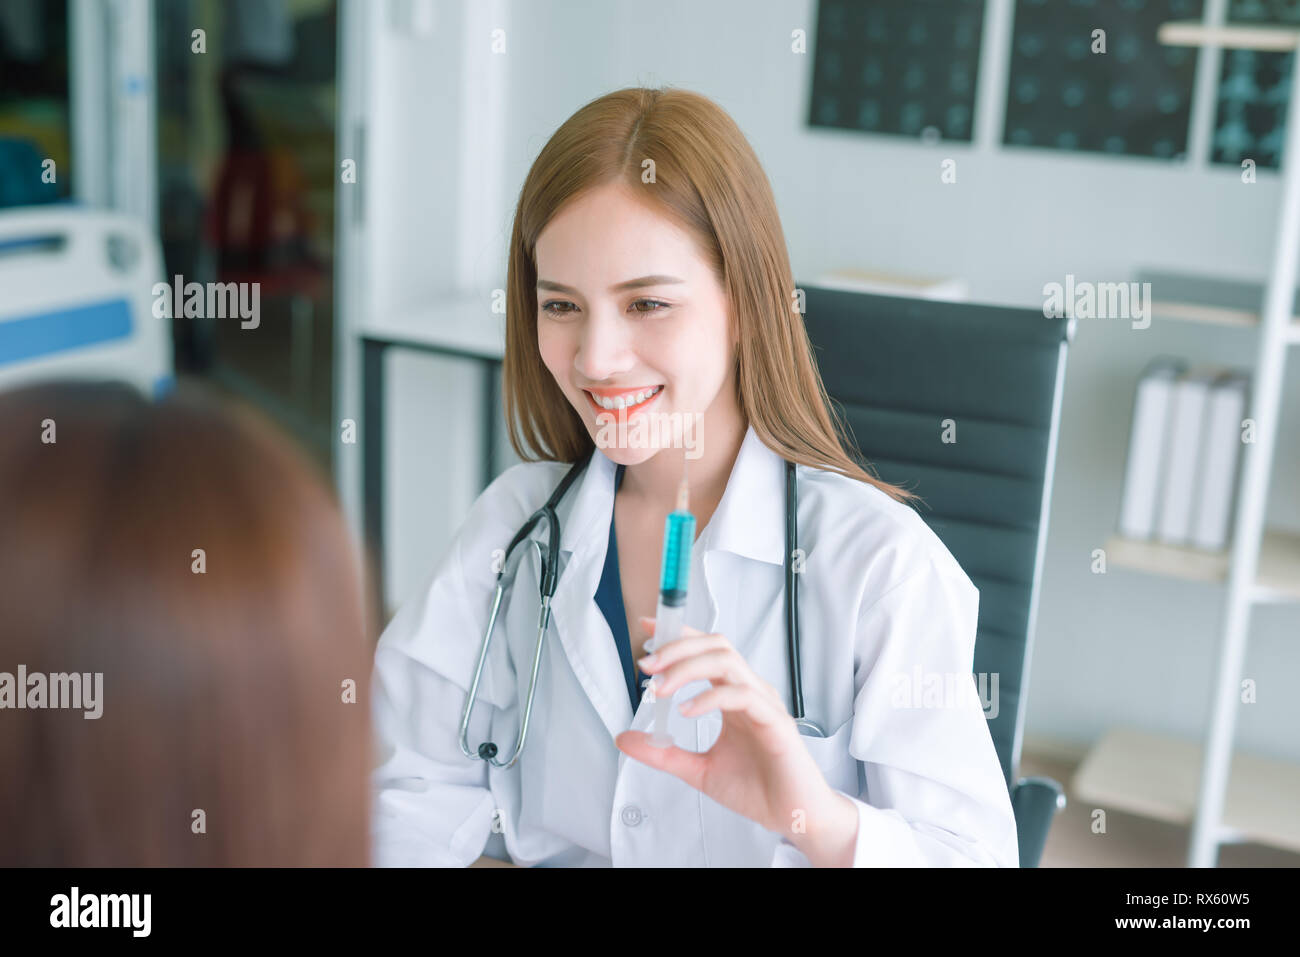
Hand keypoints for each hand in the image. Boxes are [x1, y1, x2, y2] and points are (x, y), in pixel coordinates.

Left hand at [614, 617, 858, 865]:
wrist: (792, 817)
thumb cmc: (756, 790)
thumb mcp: (698, 770)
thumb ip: (662, 753)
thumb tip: (624, 738)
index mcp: (734, 695)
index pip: (707, 650)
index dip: (678, 635)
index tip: (647, 628)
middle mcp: (750, 691)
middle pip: (716, 646)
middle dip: (678, 647)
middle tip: (646, 664)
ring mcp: (764, 703)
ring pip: (727, 662)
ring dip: (688, 667)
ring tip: (660, 687)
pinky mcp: (775, 722)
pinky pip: (741, 695)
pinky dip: (709, 698)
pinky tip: (686, 711)